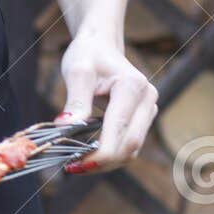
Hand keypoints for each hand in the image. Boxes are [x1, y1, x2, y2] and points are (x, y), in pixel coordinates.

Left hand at [54, 34, 157, 173]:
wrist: (101, 45)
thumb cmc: (88, 54)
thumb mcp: (77, 71)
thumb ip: (75, 101)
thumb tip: (65, 128)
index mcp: (132, 87)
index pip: (119, 131)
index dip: (99, 154)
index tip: (74, 164)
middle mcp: (147, 100)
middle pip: (130, 145)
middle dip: (102, 162)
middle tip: (72, 168)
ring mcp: (148, 110)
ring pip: (131, 149)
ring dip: (106, 162)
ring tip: (77, 164)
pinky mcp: (141, 119)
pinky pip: (128, 144)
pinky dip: (110, 154)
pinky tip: (87, 155)